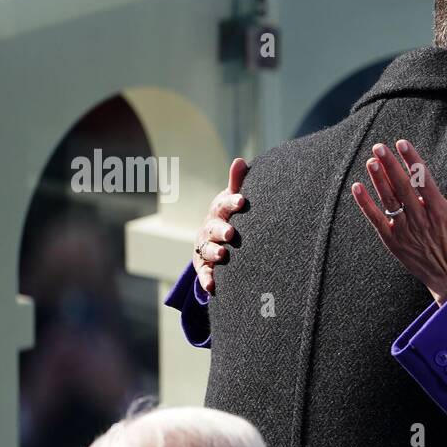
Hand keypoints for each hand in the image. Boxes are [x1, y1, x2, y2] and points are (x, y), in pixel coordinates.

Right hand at [193, 157, 247, 294]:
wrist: (215, 238)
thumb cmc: (229, 215)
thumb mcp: (233, 200)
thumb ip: (237, 183)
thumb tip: (241, 160)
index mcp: (218, 212)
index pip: (224, 205)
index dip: (232, 202)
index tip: (243, 200)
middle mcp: (208, 229)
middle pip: (213, 229)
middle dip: (221, 230)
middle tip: (231, 232)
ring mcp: (204, 247)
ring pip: (207, 250)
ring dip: (214, 252)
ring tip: (222, 255)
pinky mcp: (203, 265)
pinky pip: (204, 273)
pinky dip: (207, 279)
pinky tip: (212, 286)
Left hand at [351, 139, 446, 304]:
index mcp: (441, 213)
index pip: (423, 180)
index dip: (411, 160)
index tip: (402, 144)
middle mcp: (421, 221)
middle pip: (402, 187)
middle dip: (390, 165)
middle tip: (380, 147)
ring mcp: (405, 232)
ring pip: (389, 200)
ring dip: (378, 179)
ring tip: (371, 161)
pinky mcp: (394, 242)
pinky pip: (376, 220)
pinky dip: (366, 204)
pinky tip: (358, 187)